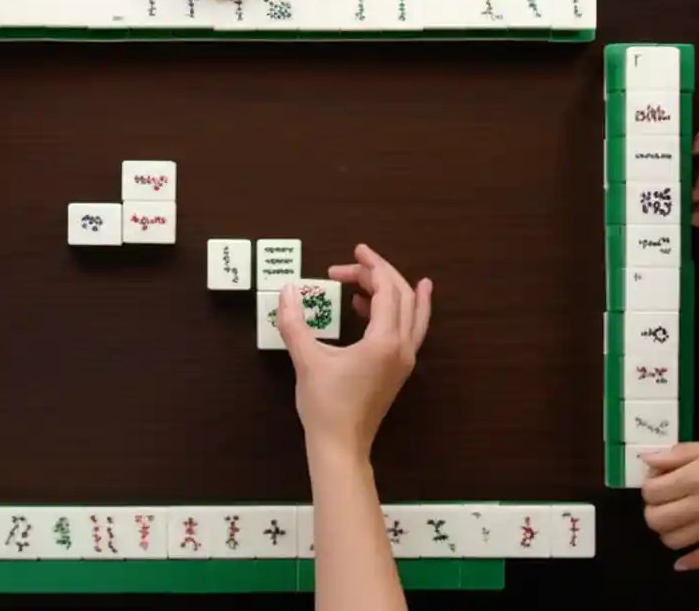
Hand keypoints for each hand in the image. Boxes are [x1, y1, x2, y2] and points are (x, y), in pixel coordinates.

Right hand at [276, 243, 431, 457]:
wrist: (340, 446)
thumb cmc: (325, 405)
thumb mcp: (306, 359)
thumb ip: (295, 322)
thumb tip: (285, 291)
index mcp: (385, 341)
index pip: (387, 290)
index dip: (371, 266)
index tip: (354, 251)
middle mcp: (402, 348)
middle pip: (403, 296)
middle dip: (378, 275)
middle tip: (351, 265)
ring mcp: (404, 361)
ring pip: (412, 313)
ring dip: (394, 290)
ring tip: (369, 279)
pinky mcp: (398, 371)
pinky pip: (410, 331)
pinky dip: (402, 312)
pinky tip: (381, 308)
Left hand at [640, 433, 698, 570]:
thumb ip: (678, 454)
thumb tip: (648, 458)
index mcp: (695, 478)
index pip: (651, 492)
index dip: (649, 483)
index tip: (660, 476)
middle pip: (656, 519)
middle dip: (654, 508)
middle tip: (666, 498)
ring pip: (674, 540)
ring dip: (668, 530)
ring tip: (677, 517)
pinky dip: (689, 561)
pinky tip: (682, 559)